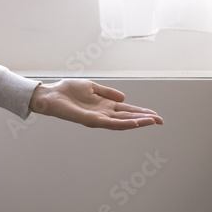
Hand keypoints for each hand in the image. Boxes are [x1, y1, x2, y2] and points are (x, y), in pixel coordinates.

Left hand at [28, 80, 162, 129]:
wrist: (50, 95)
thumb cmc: (67, 91)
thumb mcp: (91, 87)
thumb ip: (108, 92)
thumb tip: (123, 98)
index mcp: (105, 106)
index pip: (128, 111)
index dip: (142, 113)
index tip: (156, 115)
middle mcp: (104, 114)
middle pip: (129, 117)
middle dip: (145, 119)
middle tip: (161, 121)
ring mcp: (99, 118)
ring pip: (123, 122)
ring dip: (138, 122)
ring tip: (152, 122)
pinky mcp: (91, 120)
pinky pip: (110, 123)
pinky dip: (123, 123)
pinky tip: (134, 122)